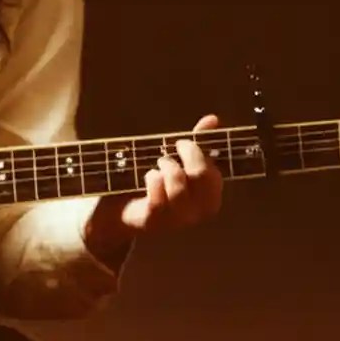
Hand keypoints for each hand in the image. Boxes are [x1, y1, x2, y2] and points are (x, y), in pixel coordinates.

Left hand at [87, 114, 223, 251]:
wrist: (126, 209)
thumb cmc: (161, 183)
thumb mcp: (181, 161)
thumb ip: (198, 142)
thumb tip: (213, 119)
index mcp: (211, 198)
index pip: (213, 173)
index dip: (198, 152)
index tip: (182, 143)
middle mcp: (198, 212)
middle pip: (200, 176)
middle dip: (187, 154)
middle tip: (175, 146)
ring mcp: (177, 219)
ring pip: (178, 186)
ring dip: (166, 167)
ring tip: (159, 164)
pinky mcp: (155, 221)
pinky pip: (157, 197)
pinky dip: (152, 179)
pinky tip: (149, 176)